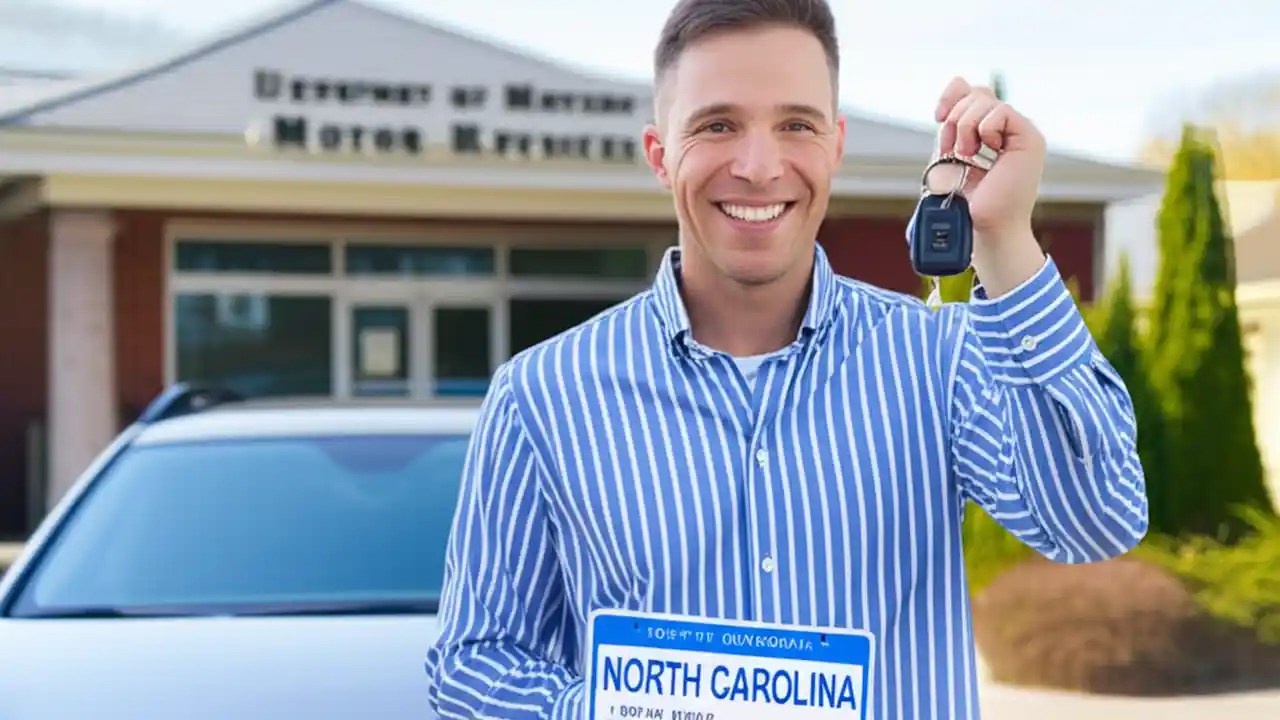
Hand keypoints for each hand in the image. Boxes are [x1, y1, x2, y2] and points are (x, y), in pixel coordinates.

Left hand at [928, 76, 1045, 242]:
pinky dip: (984, 129)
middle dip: (954, 118)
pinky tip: (987, 152)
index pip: (971, 90)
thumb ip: (952, 125)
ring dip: (965, 127)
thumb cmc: (964, 200)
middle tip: (956, 150)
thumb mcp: (950, 154)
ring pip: (984, 100)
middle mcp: (1007, 128)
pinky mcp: (1030, 139)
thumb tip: (951, 92)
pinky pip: (1001, 111)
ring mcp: (1021, 132)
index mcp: (989, 130)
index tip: (938, 117)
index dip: (951, 96)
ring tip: (969, 155)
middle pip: (976, 92)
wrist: (981, 226)